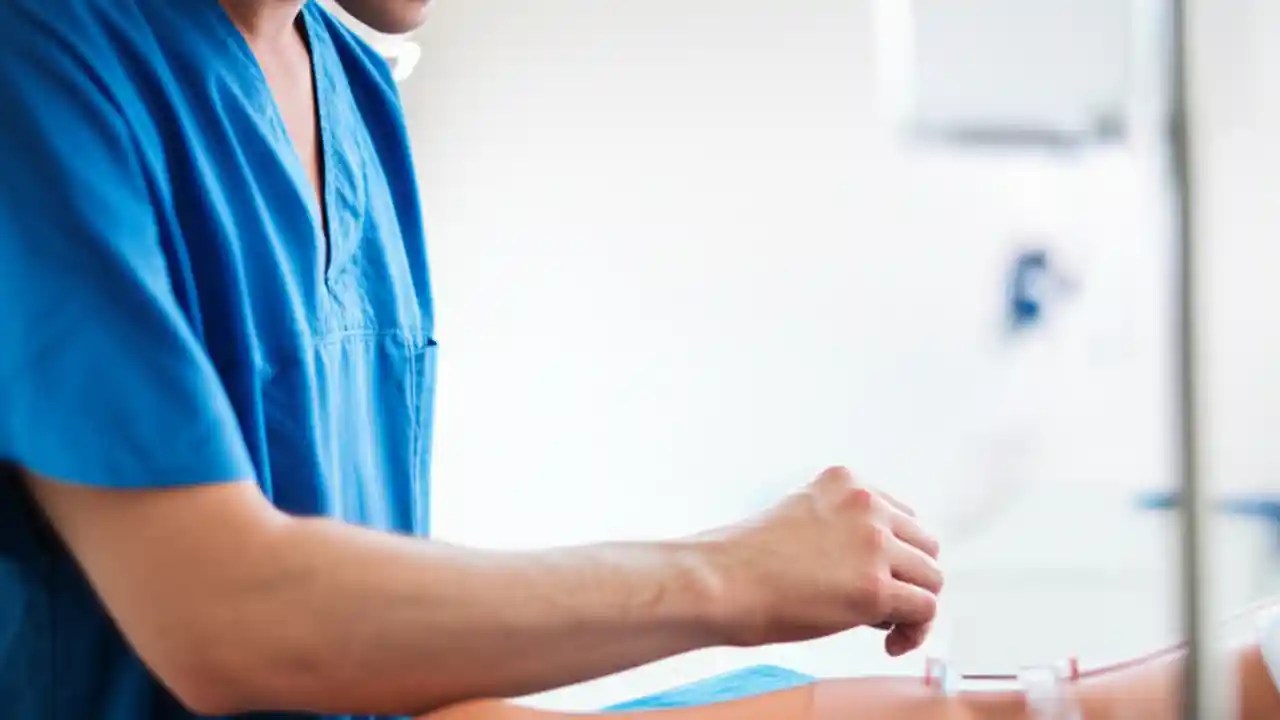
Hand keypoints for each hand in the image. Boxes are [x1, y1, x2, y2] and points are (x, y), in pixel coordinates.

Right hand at [697, 467, 942, 654]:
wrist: (719, 581)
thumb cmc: (744, 561)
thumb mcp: (800, 517)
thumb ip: (840, 528)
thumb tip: (877, 572)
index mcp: (846, 481)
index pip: (900, 517)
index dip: (893, 554)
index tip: (875, 576)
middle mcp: (867, 504)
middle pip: (924, 545)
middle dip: (907, 577)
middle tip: (878, 606)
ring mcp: (873, 544)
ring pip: (931, 578)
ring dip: (912, 605)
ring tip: (880, 626)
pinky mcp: (874, 588)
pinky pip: (924, 610)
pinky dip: (914, 632)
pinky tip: (889, 644)